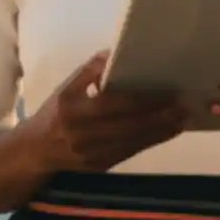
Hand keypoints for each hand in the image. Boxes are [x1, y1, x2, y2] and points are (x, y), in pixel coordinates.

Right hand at [28, 50, 187, 172]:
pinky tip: (166, 132)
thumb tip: (115, 53)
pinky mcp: (101, 166)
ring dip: (160, 131)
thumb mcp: (65, 88)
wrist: (36, 152)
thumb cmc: (55, 113)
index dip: (141, 100)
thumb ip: (89, 71)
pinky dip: (150, 142)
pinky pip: (130, 152)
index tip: (165, 93)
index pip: (114, 103)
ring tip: (182, 119)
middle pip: (128, 125)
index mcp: (74, 109)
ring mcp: (92, 154)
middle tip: (183, 107)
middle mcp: (84, 134)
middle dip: (159, 117)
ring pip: (133, 141)